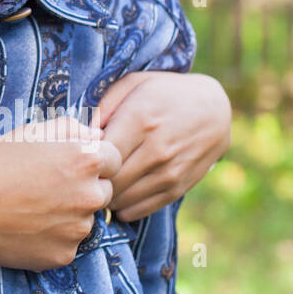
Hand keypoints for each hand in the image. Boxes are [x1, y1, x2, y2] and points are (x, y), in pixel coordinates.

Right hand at [0, 116, 121, 270]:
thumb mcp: (30, 132)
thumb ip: (71, 129)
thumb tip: (96, 136)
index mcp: (85, 161)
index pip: (114, 158)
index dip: (94, 159)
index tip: (71, 163)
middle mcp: (90, 196)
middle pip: (103, 191)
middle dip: (83, 187)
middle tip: (47, 185)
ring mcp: (79, 229)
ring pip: (85, 218)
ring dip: (68, 213)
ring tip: (32, 206)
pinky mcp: (65, 254)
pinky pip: (68, 242)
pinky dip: (53, 236)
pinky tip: (27, 226)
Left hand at [96, 71, 231, 221]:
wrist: (214, 109)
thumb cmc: (165, 92)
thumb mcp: (133, 83)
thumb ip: (104, 105)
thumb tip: (82, 133)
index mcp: (140, 120)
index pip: (98, 153)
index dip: (82, 156)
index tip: (77, 152)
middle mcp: (155, 149)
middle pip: (108, 180)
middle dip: (91, 180)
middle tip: (83, 172)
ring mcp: (169, 172)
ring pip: (121, 199)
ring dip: (104, 195)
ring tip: (100, 182)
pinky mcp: (178, 188)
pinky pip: (140, 210)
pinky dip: (123, 207)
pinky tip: (118, 192)